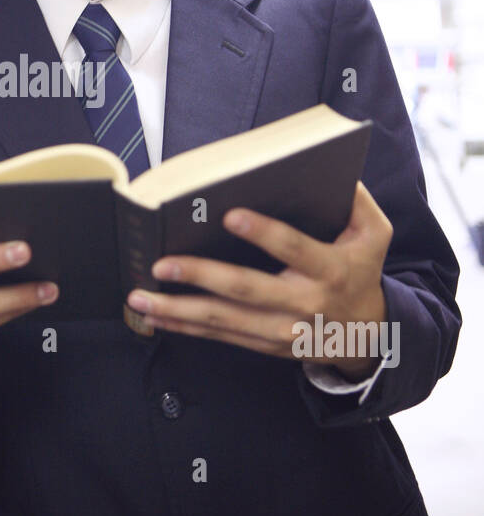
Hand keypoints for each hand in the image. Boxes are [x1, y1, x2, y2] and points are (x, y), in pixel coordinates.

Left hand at [126, 182, 391, 379]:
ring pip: (224, 320)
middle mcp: (303, 303)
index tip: (229, 215)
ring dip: (178, 309)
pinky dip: (185, 328)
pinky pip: (221, 337)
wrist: (367, 334)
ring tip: (140, 297)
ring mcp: (282, 330)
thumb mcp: (375, 233)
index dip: (263, 232)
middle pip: (246, 289)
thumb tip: (336, 170)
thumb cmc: (361, 270)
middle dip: (201, 276)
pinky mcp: (265, 345)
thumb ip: (358, 201)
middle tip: (163, 263)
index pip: (294, 248)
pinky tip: (155, 317)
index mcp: (330, 269)